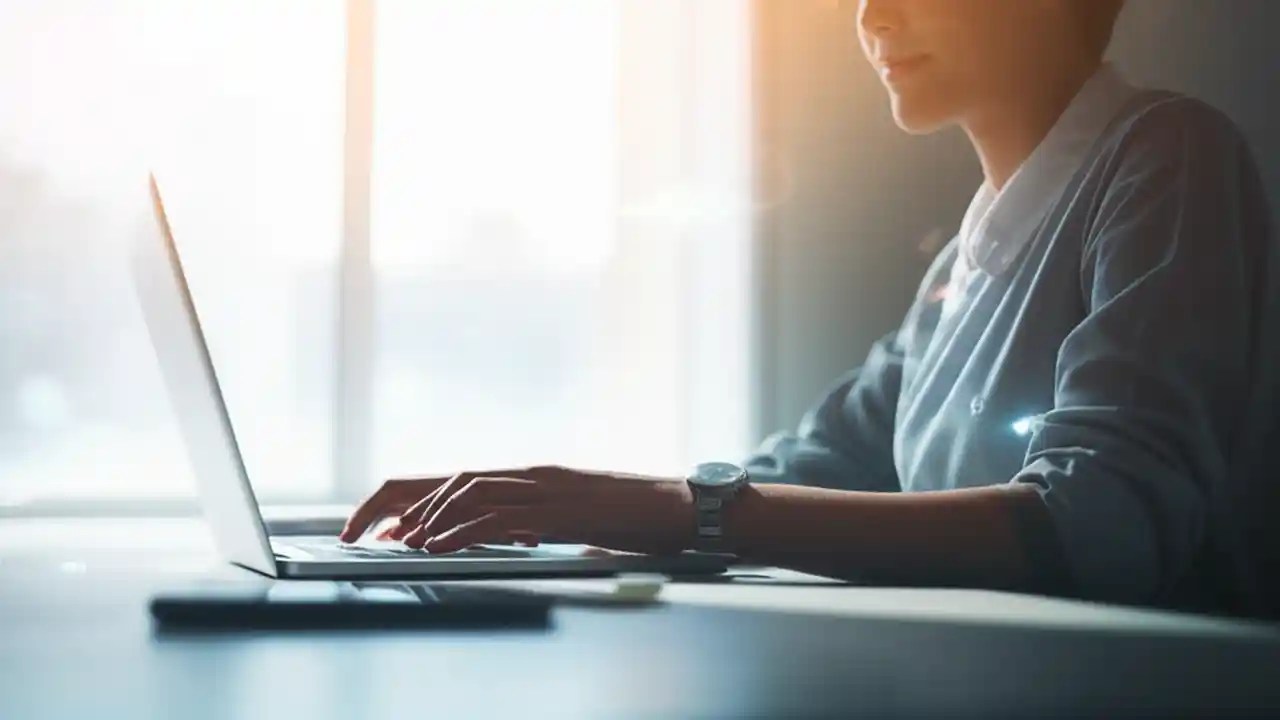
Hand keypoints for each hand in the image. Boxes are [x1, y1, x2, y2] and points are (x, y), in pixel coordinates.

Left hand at [345, 466, 694, 554]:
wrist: (680, 510)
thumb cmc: (633, 518)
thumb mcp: (575, 520)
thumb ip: (541, 522)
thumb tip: (513, 537)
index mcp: (535, 477)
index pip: (466, 479)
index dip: (422, 497)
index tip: (390, 523)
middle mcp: (535, 476)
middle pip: (457, 480)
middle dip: (411, 504)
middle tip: (379, 531)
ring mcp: (547, 490)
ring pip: (472, 492)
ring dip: (432, 517)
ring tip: (406, 541)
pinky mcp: (561, 511)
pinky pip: (500, 519)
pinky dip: (463, 531)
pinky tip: (441, 546)